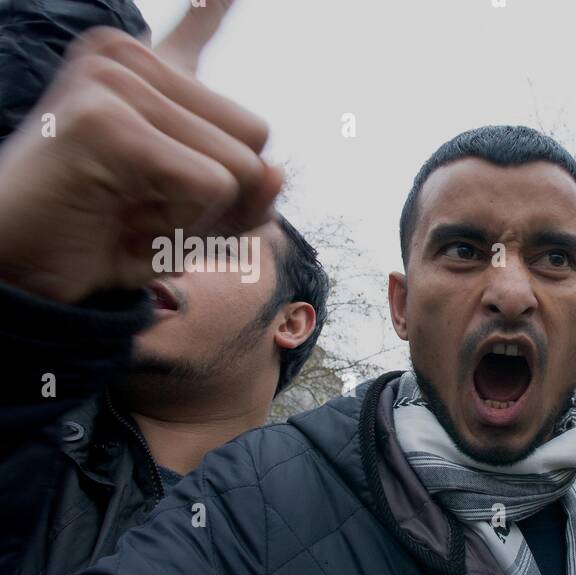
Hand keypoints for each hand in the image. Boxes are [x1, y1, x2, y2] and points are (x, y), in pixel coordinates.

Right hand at [0, 0, 279, 303]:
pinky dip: (181, 224)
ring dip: (197, 217)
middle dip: (224, 199)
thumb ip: (249, 190)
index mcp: (146, 69)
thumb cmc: (108, 239)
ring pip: (238, 168)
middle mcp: (127, 58)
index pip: (202, 22)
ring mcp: (112, 82)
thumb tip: (276, 171)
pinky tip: (122, 220)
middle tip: (148, 209)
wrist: (20, 272)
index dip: (214, 6)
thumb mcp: (199, 213)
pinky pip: (210, 185)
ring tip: (129, 213)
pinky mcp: (104, 120)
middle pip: (256, 137)